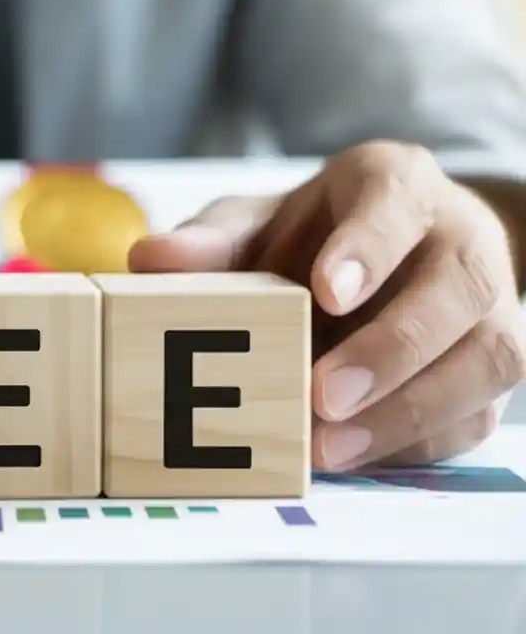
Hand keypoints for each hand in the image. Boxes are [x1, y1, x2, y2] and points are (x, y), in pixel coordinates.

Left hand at [129, 141, 525, 470]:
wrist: (391, 259)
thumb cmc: (314, 240)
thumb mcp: (257, 226)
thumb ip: (210, 243)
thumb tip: (149, 259)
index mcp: (396, 184)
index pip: (397, 202)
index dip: (369, 247)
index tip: (327, 292)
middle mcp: (459, 238)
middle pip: (457, 287)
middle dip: (393, 346)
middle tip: (322, 395)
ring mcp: (490, 305)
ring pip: (487, 355)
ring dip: (412, 409)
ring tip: (332, 447)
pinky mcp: (492, 366)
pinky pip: (477, 411)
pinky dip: (417, 441)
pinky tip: (357, 457)